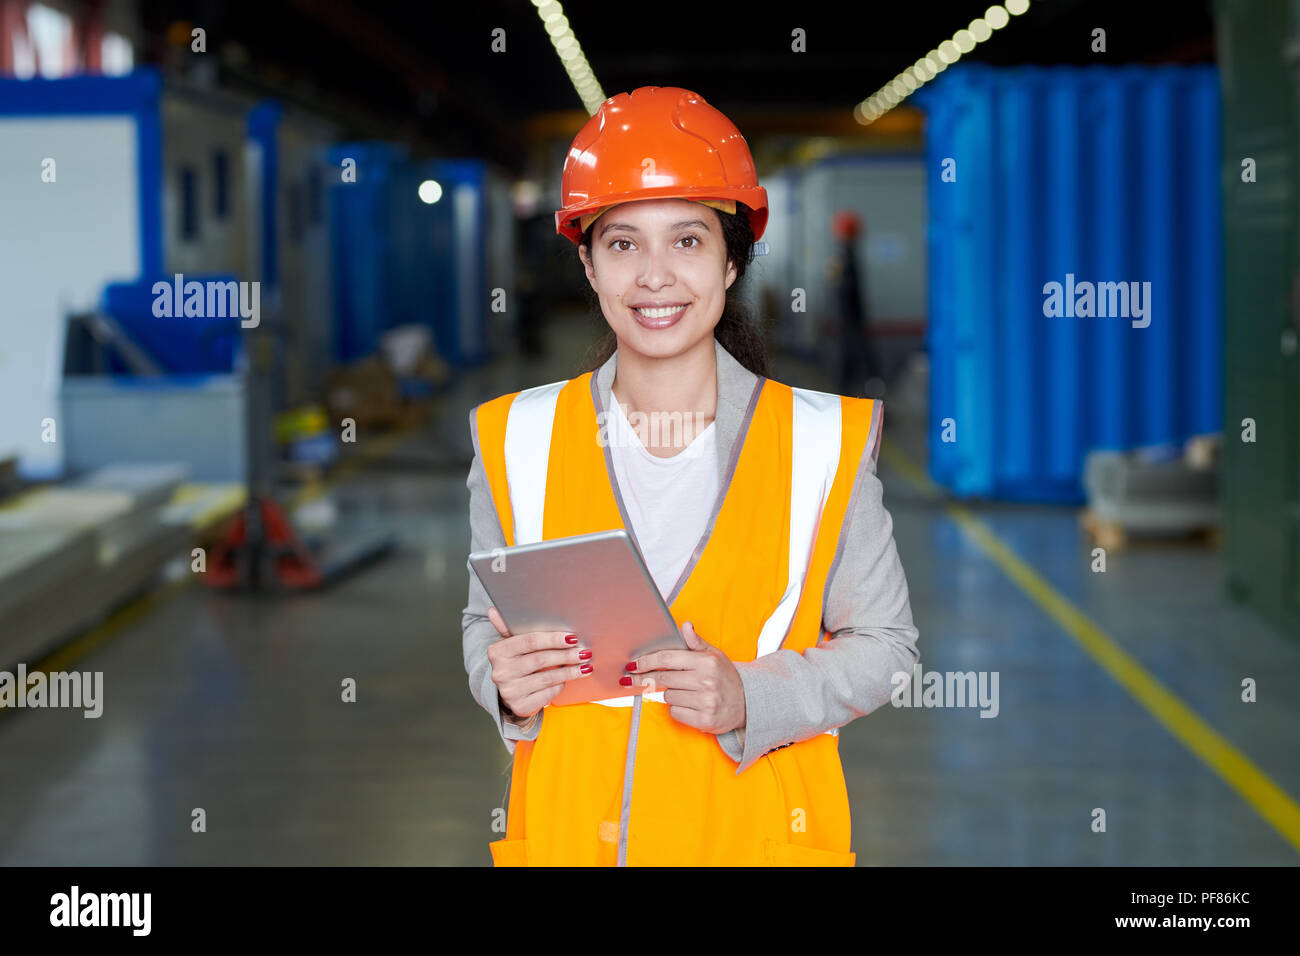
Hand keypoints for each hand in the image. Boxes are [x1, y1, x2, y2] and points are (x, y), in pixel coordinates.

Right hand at [486, 606, 591, 718]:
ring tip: (585, 666)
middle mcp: (501, 672)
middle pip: (541, 660)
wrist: (508, 693)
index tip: (573, 638)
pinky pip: (547, 694)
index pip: (530, 641)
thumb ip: (507, 628)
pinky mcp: (520, 706)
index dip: (553, 639)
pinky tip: (567, 680)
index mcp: (498, 651)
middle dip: (566, 655)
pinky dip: (559, 686)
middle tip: (585, 652)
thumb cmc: (515, 662)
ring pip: (547, 678)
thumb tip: (493, 611)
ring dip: (570, 671)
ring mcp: (509, 691)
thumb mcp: (511, 644)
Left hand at [627, 621, 745, 734]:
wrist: (748, 704)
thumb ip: (696, 642)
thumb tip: (685, 625)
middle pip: (663, 679)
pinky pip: (675, 712)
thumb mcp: (714, 656)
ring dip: (670, 694)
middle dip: (647, 678)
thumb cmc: (726, 677)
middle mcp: (706, 681)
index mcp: (706, 662)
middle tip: (634, 678)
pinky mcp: (704, 720)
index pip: (668, 659)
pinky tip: (690, 705)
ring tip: (686, 692)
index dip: (647, 661)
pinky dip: (678, 709)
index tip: (632, 665)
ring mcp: (705, 702)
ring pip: (668, 696)